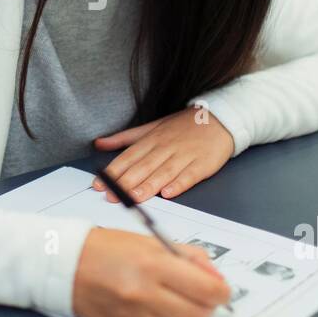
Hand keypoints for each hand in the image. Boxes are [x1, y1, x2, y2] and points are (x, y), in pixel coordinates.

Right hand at [71, 228, 230, 316]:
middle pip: (199, 315)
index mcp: (153, 264)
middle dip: (208, 307)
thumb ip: (187, 256)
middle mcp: (145, 294)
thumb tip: (214, 276)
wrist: (64, 265)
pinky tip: (160, 310)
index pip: (207, 289)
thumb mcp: (150, 240)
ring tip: (183, 305)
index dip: (221, 291)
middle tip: (202, 296)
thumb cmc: (107, 248)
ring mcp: (135, 316)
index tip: (221, 289)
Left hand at [91, 107, 234, 202]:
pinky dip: (179, 184)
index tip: (99, 183)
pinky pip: (189, 175)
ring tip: (135, 197)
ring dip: (149, 186)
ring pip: (164, 172)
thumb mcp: (151, 126)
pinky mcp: (202, 164)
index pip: (129, 156)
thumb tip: (99, 143)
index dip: (113, 171)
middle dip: (126, 182)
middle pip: (144, 166)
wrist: (219, 119)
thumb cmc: (182, 126)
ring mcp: (184, 155)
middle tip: (112, 196)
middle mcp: (166, 146)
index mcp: (152, 139)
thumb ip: (124, 138)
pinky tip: (168, 193)